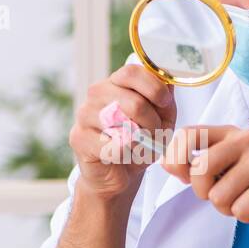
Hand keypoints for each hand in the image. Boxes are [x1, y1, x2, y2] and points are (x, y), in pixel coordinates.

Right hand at [69, 64, 176, 200]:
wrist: (117, 176)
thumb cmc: (139, 143)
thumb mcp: (160, 120)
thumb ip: (164, 100)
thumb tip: (169, 81)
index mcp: (115, 83)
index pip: (131, 72)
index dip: (153, 87)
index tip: (165, 102)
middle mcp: (96, 93)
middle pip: (133, 102)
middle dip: (153, 123)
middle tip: (155, 135)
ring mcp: (85, 114)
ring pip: (124, 125)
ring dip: (141, 141)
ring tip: (141, 147)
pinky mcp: (79, 137)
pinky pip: (114, 145)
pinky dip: (126, 154)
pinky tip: (123, 156)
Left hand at [160, 125, 248, 238]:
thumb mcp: (228, 172)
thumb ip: (199, 167)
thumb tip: (165, 162)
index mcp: (231, 134)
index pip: (188, 134)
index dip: (175, 158)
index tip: (181, 176)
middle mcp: (247, 139)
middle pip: (200, 169)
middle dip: (205, 193)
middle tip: (224, 196)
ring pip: (219, 196)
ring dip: (229, 209)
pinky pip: (240, 210)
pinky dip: (247, 216)